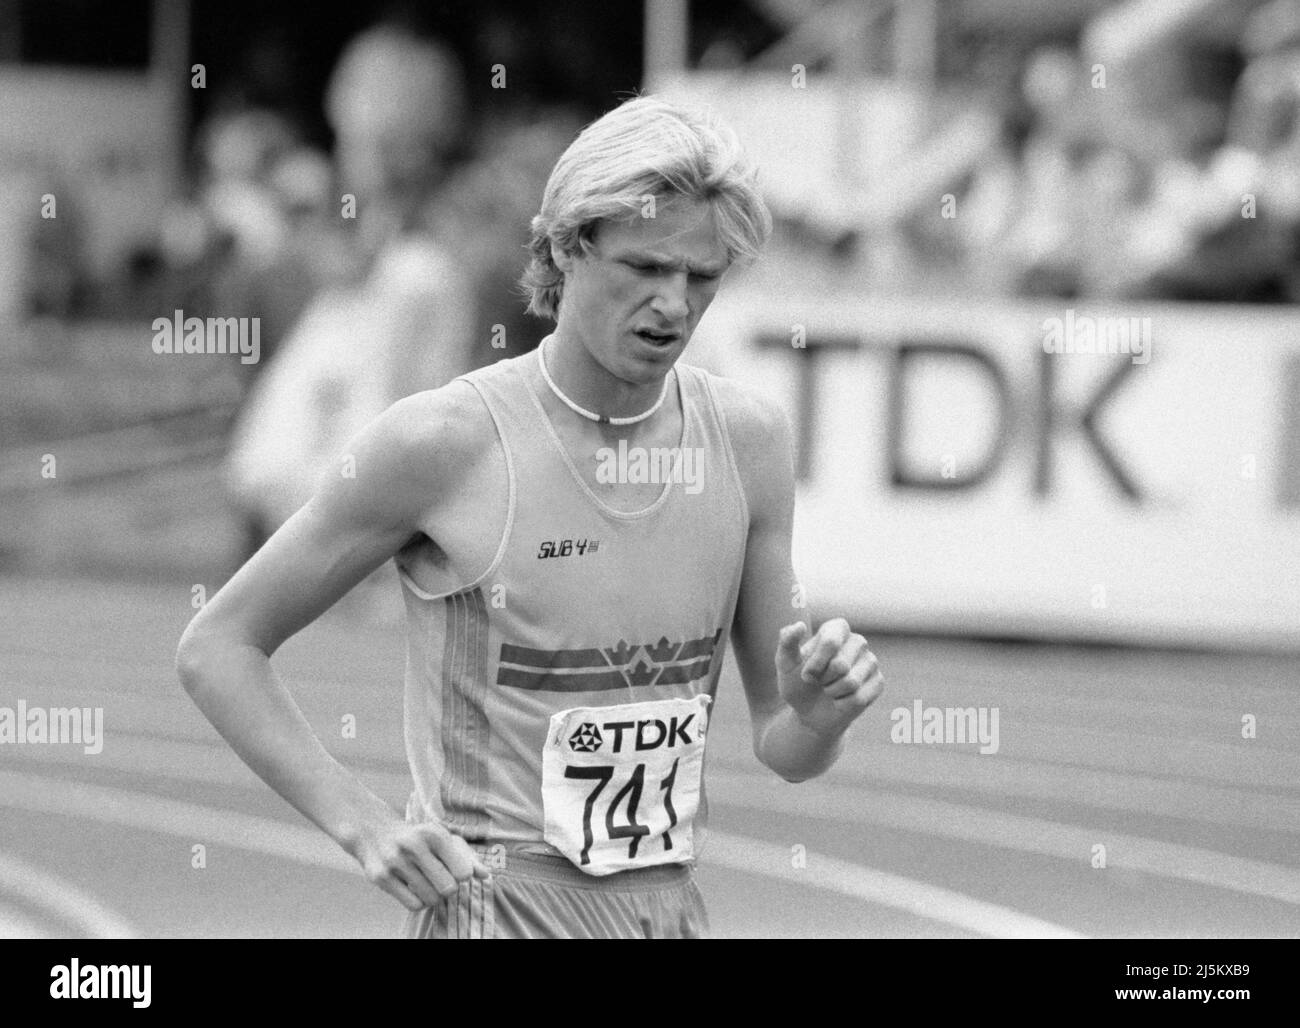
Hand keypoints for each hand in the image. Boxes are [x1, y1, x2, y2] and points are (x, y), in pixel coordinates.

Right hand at [351, 817, 490, 910]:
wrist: (374, 832)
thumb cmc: (418, 838)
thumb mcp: (443, 838)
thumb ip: (467, 856)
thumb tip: (485, 875)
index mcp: (434, 834)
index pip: (463, 872)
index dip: (462, 875)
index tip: (454, 869)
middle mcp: (414, 845)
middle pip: (448, 889)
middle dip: (448, 888)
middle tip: (439, 879)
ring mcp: (395, 862)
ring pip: (431, 899)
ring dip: (433, 896)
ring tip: (426, 883)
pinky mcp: (381, 878)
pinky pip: (413, 905)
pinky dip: (419, 902)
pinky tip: (414, 889)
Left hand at [776, 618, 883, 736]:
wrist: (809, 711)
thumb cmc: (797, 682)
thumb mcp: (785, 663)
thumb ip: (787, 642)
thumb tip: (799, 625)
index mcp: (836, 628)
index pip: (830, 642)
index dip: (816, 663)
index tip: (807, 673)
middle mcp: (857, 641)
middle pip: (840, 665)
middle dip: (823, 679)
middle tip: (819, 681)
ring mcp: (870, 661)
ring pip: (851, 682)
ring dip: (832, 692)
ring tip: (830, 688)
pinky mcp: (878, 682)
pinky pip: (859, 698)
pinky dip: (843, 704)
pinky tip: (841, 699)